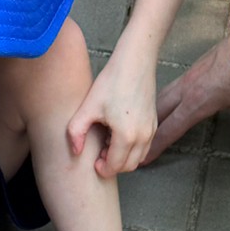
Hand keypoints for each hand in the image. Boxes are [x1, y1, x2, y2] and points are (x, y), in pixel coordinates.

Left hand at [67, 52, 159, 177]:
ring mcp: (151, 130)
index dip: (103, 169)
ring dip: (123, 158)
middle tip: (101, 153)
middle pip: (129, 166)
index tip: (94, 161)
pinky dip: (132, 149)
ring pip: (138, 159)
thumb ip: (76, 132)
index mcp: (126, 135)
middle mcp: (143, 136)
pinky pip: (144, 147)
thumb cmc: (112, 81)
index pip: (115, 166)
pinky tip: (119, 133)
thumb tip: (75, 152)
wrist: (135, 61)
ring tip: (109, 142)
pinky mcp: (154, 123)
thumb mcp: (88, 107)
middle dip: (113, 165)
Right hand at [142, 33, 229, 169]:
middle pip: (158, 111)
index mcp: (196, 102)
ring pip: (163, 95)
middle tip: (138, 143)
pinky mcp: (198, 63)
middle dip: (148, 129)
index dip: (155, 147)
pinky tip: (168, 98)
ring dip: (153, 110)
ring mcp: (191, 72)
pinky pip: (174, 84)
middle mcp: (188, 87)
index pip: (169, 130)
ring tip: (146, 122)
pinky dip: (165, 96)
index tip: (144, 159)